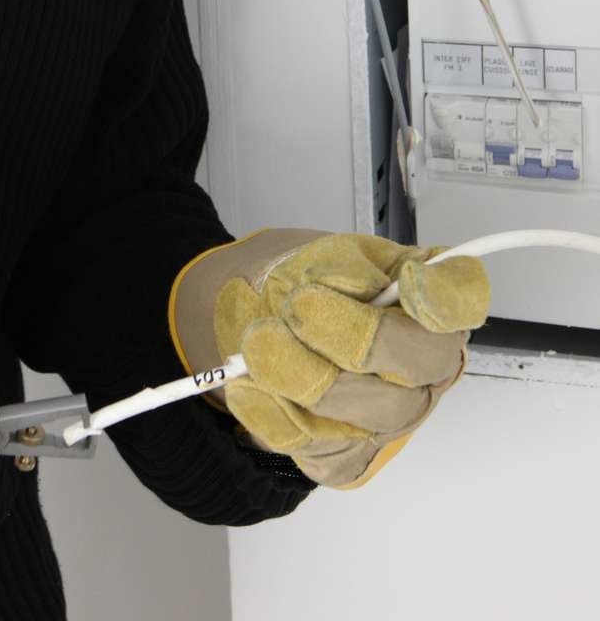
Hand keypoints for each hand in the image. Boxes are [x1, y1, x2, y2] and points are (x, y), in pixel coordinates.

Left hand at [170, 228, 488, 487]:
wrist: (261, 326)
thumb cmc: (305, 287)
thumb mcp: (321, 256)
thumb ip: (343, 271)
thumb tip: (351, 289)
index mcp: (427, 303)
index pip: (461, 297)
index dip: (446, 295)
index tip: (410, 282)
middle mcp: (425, 367)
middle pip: (415, 361)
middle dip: (349, 336)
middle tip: (295, 307)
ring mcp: (392, 418)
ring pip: (360, 412)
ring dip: (295, 373)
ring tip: (258, 340)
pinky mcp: (349, 456)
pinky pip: (315, 447)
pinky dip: (272, 413)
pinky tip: (251, 385)